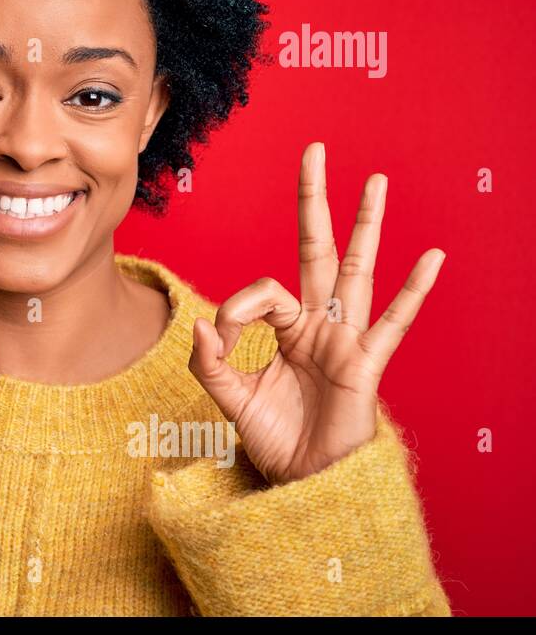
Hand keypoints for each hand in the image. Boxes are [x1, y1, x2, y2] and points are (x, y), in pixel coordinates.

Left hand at [187, 142, 445, 483]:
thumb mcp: (229, 399)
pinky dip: (412, 291)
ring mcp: (345, 340)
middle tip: (315, 151)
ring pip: (357, 271)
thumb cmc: (272, 439)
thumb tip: (203, 322)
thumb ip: (210, 363)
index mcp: (286, 329)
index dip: (235, 311)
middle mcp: (318, 324)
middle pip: (318, 250)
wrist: (302, 483)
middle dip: (315, 201)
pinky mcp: (365, 366)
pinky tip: (432, 258)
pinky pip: (392, 323)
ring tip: (377, 181)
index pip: (259, 292)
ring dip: (366, 225)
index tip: (221, 342)